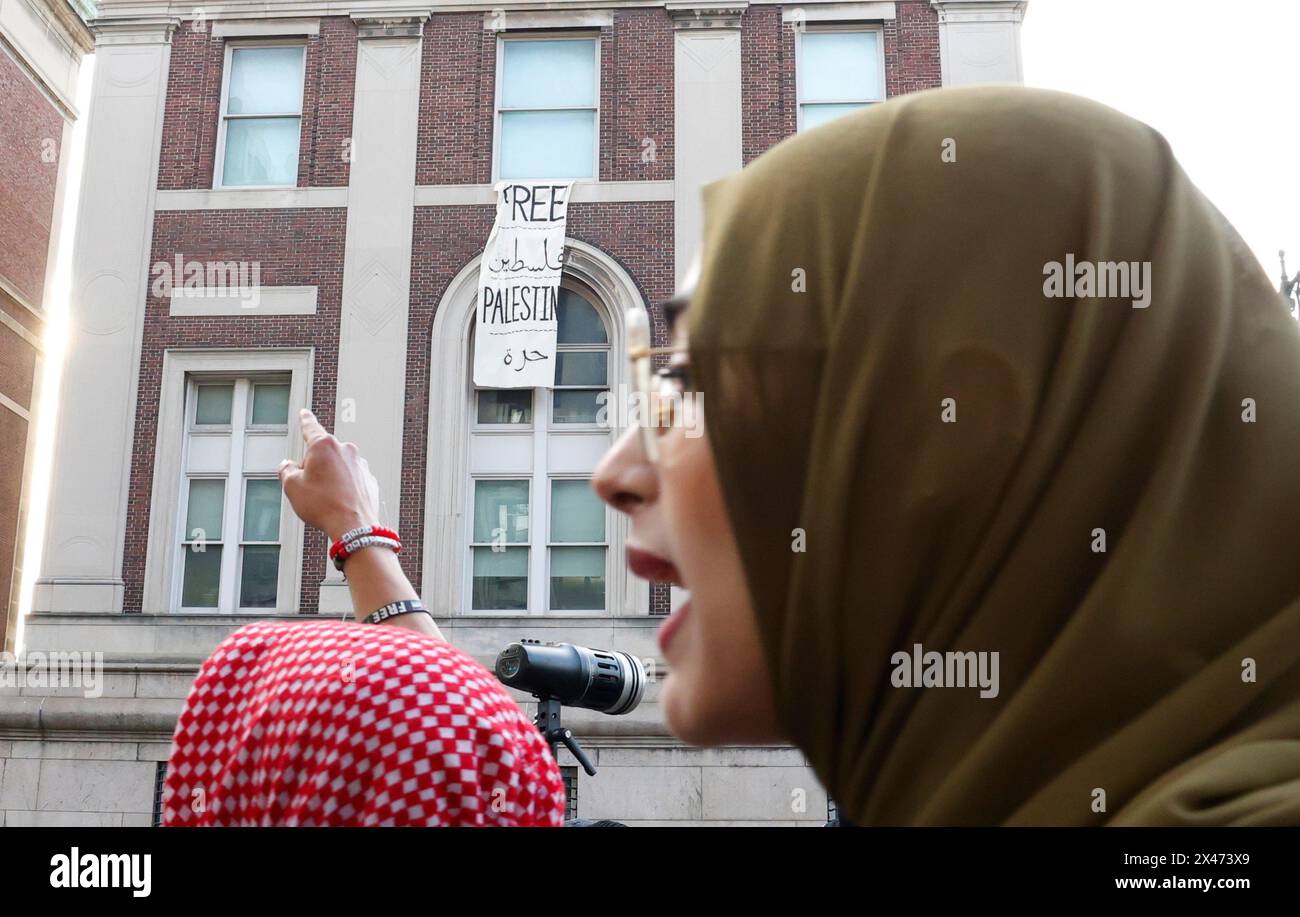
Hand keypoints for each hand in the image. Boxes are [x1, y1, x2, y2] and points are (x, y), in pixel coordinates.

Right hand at [278, 409, 380, 541]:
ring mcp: (360, 464)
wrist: (354, 526)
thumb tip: (288, 465)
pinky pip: (350, 481)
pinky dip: (344, 489)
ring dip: (330, 479)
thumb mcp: (292, 487)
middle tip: (311, 489)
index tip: (304, 413)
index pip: (310, 428)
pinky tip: (340, 504)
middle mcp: (346, 449)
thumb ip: (285, 470)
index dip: (304, 421)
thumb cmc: (323, 505)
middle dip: (314, 468)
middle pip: (322, 454)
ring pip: (337, 468)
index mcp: (324, 445)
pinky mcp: (369, 478)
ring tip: (327, 500)